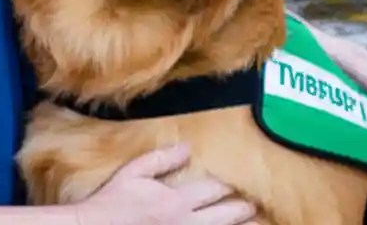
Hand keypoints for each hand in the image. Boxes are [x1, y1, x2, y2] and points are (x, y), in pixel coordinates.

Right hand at [74, 143, 257, 224]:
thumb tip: (186, 148)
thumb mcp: (133, 173)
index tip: (240, 184)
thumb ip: (161, 159)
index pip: (214, 190)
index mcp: (177, 200)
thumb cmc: (111, 203)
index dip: (229, 186)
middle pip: (226, 215)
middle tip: (255, 207)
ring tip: (255, 224)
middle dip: (243, 210)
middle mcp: (186, 222)